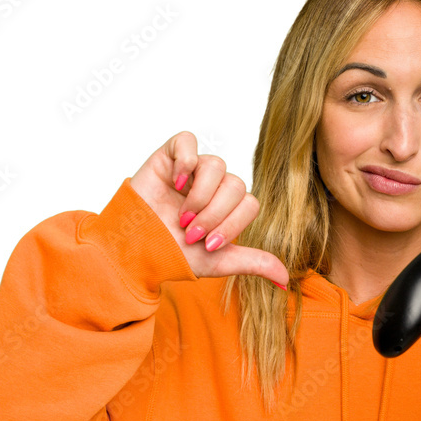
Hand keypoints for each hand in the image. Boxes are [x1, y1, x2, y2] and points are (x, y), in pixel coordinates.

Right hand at [129, 131, 288, 285]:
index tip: (209, 244)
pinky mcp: (170, 156)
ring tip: (182, 215)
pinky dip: (186, 160)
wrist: (135, 250)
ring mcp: (193, 169)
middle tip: (191, 232)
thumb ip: (254, 263)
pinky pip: (188, 140)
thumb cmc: (174, 254)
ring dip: (200, 196)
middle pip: (236, 185)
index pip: (250, 203)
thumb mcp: (218, 262)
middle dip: (214, 215)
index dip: (232, 224)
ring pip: (217, 166)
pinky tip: (176, 183)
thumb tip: (285, 280)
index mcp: (229, 206)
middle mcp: (215, 185)